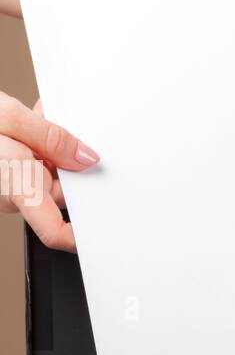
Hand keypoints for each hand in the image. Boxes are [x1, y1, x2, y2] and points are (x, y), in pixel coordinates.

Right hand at [0, 94, 99, 250]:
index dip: (81, 237)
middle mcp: (12, 196)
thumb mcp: (9, 117)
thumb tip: (86, 157)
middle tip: (61, 130)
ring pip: (47, 176)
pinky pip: (33, 167)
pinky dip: (38, 145)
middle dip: (67, 163)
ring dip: (51, 149)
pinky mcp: (6, 178)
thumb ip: (52, 137)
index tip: (104, 229)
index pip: (55, 232)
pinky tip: (30, 125)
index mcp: (17, 187)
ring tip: (38, 120)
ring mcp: (8, 188)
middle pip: (59, 193)